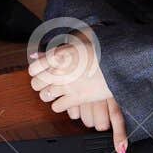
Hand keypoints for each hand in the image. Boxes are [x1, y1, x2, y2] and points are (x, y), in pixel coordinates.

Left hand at [28, 33, 125, 152]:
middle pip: (36, 83)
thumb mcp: (75, 45)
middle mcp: (60, 70)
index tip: (41, 73)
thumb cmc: (100, 51)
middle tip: (49, 84)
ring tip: (58, 92)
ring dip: (49, 95)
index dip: (35, 72)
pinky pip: (56, 107)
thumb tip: (33, 55)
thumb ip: (53, 51)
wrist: (119, 63)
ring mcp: (67, 85)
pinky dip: (60, 105)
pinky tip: (66, 100)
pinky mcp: (77, 98)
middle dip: (40, 85)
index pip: (33, 68)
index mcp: (59, 55)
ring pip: (44, 96)